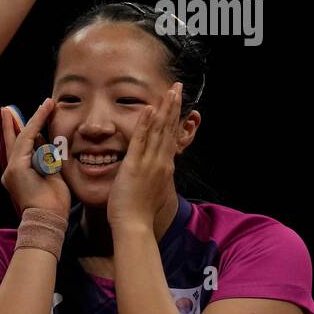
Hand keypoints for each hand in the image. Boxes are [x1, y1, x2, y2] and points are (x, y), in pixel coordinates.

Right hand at [0, 97, 69, 218]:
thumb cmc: (53, 204)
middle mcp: (11, 171)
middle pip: (14, 141)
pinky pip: (27, 139)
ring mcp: (12, 169)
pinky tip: (44, 111)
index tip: (27, 121)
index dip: (22, 134)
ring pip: (22, 137)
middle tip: (7, 110)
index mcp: (18, 175)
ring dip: (36, 118)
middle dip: (12, 123)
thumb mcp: (50, 176)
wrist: (49, 219)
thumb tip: (44, 142)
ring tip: (46, 104)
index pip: (19, 150)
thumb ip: (45, 160)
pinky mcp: (16, 167)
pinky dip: (36, 123)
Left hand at [107, 82, 181, 230]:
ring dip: (165, 109)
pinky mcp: (136, 166)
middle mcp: (161, 162)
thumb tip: (150, 171)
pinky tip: (149, 109)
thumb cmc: (138, 212)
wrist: (135, 226)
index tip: (176, 103)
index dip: (174, 119)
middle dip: (173, 107)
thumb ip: (151, 176)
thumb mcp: (149, 189)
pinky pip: (141, 141)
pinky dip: (146, 124)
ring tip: (170, 91)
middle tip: (177, 88)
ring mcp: (150, 163)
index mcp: (163, 167)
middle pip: (169, 129)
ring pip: (160, 131)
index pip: (170, 137)